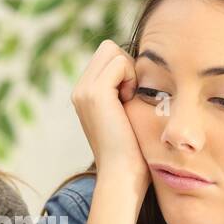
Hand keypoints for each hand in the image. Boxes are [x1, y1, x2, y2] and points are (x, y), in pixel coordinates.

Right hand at [71, 40, 149, 198]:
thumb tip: (144, 69)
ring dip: (129, 72)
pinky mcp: (94, 92)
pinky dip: (131, 78)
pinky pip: (119, 61)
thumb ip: (125, 91)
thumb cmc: (133, 151)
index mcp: (85, 94)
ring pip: (113, 51)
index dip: (126, 70)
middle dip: (127, 67)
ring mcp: (84, 90)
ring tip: (129, 102)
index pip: (107, 56)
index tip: (131, 99)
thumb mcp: (126, 115)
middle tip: (131, 97)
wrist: (122, 174)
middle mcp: (79, 90)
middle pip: (109, 49)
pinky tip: (129, 102)